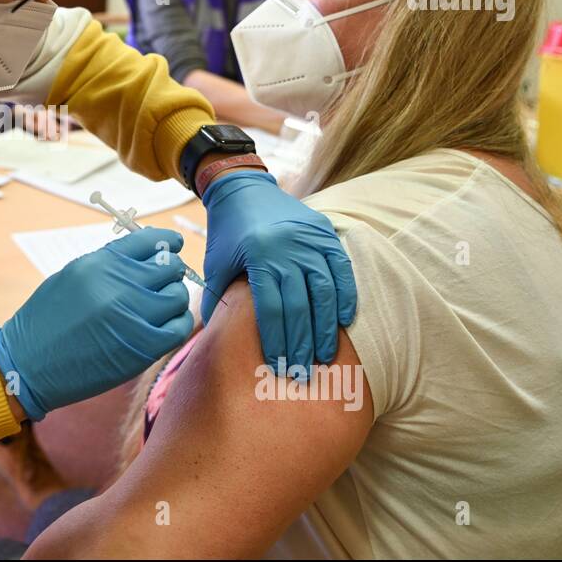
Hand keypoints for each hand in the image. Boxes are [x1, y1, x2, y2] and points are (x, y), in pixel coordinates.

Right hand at [0, 228, 193, 419]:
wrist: (28, 364)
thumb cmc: (46, 320)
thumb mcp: (72, 276)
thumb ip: (109, 263)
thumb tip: (148, 254)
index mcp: (100, 263)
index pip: (149, 240)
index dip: (166, 241)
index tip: (173, 245)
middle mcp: (119, 285)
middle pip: (169, 267)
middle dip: (170, 272)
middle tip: (163, 282)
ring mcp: (133, 317)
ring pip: (178, 296)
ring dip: (173, 299)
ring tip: (160, 307)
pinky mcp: (142, 348)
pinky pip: (178, 328)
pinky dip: (177, 324)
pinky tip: (164, 326)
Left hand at [201, 170, 355, 378]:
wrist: (243, 188)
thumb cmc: (227, 233)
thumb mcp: (217, 264)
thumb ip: (219, 298)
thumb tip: (216, 338)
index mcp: (258, 254)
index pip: (271, 308)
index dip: (277, 340)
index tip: (279, 365)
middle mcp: (288, 247)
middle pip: (300, 305)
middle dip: (302, 343)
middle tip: (304, 372)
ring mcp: (310, 239)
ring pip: (324, 291)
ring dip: (326, 327)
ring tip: (324, 355)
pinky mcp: (325, 233)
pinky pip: (341, 270)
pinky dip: (345, 296)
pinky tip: (342, 321)